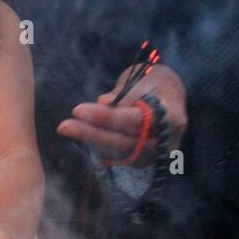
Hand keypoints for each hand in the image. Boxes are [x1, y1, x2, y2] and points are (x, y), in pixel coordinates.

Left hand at [57, 63, 187, 163]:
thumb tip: (103, 102)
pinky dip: (97, 146)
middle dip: (93, 134)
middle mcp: (167, 143)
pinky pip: (116, 157)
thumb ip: (125, 93)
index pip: (137, 121)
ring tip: (66, 128)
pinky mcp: (140, 160)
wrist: (168, 97)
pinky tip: (79, 134)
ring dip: (91, 141)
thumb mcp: (144, 79)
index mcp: (173, 117)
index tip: (78, 110)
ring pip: (118, 154)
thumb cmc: (154, 83)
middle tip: (64, 125)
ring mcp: (154, 155)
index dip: (107, 117)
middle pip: (126, 143)